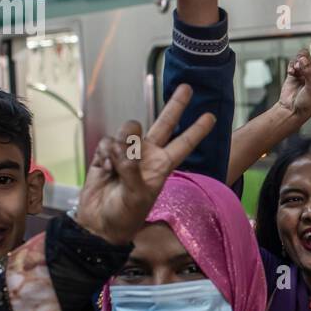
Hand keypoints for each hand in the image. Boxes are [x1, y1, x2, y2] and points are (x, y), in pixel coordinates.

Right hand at [74, 85, 215, 245]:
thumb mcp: (138, 195)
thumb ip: (132, 169)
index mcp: (163, 165)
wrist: (100, 223)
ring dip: (122, 143)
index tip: (211, 116)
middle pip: (165, 123)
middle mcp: (148, 154)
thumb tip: (122, 147)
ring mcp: (128, 151)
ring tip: (117, 165)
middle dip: (176, 104)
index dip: (197, 130)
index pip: (184, 144)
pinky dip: (105, 154)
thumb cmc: (125, 215)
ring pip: (129, 129)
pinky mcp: (107, 152)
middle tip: (187, 88)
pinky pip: (107, 141)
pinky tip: (105, 168)